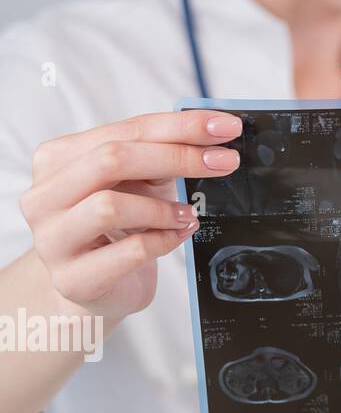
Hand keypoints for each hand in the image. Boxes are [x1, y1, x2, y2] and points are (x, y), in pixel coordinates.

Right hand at [18, 110, 242, 319]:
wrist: (97, 285)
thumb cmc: (119, 226)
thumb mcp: (139, 182)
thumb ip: (161, 154)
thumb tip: (212, 132)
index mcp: (57, 159)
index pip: (124, 130)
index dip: (180, 126)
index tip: (225, 126)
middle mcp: (44, 196)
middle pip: (111, 159)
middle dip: (177, 157)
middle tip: (223, 162)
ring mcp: (51, 240)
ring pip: (109, 206)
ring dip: (162, 208)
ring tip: (189, 213)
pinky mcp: (72, 279)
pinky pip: (128, 251)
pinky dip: (164, 240)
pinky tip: (179, 235)